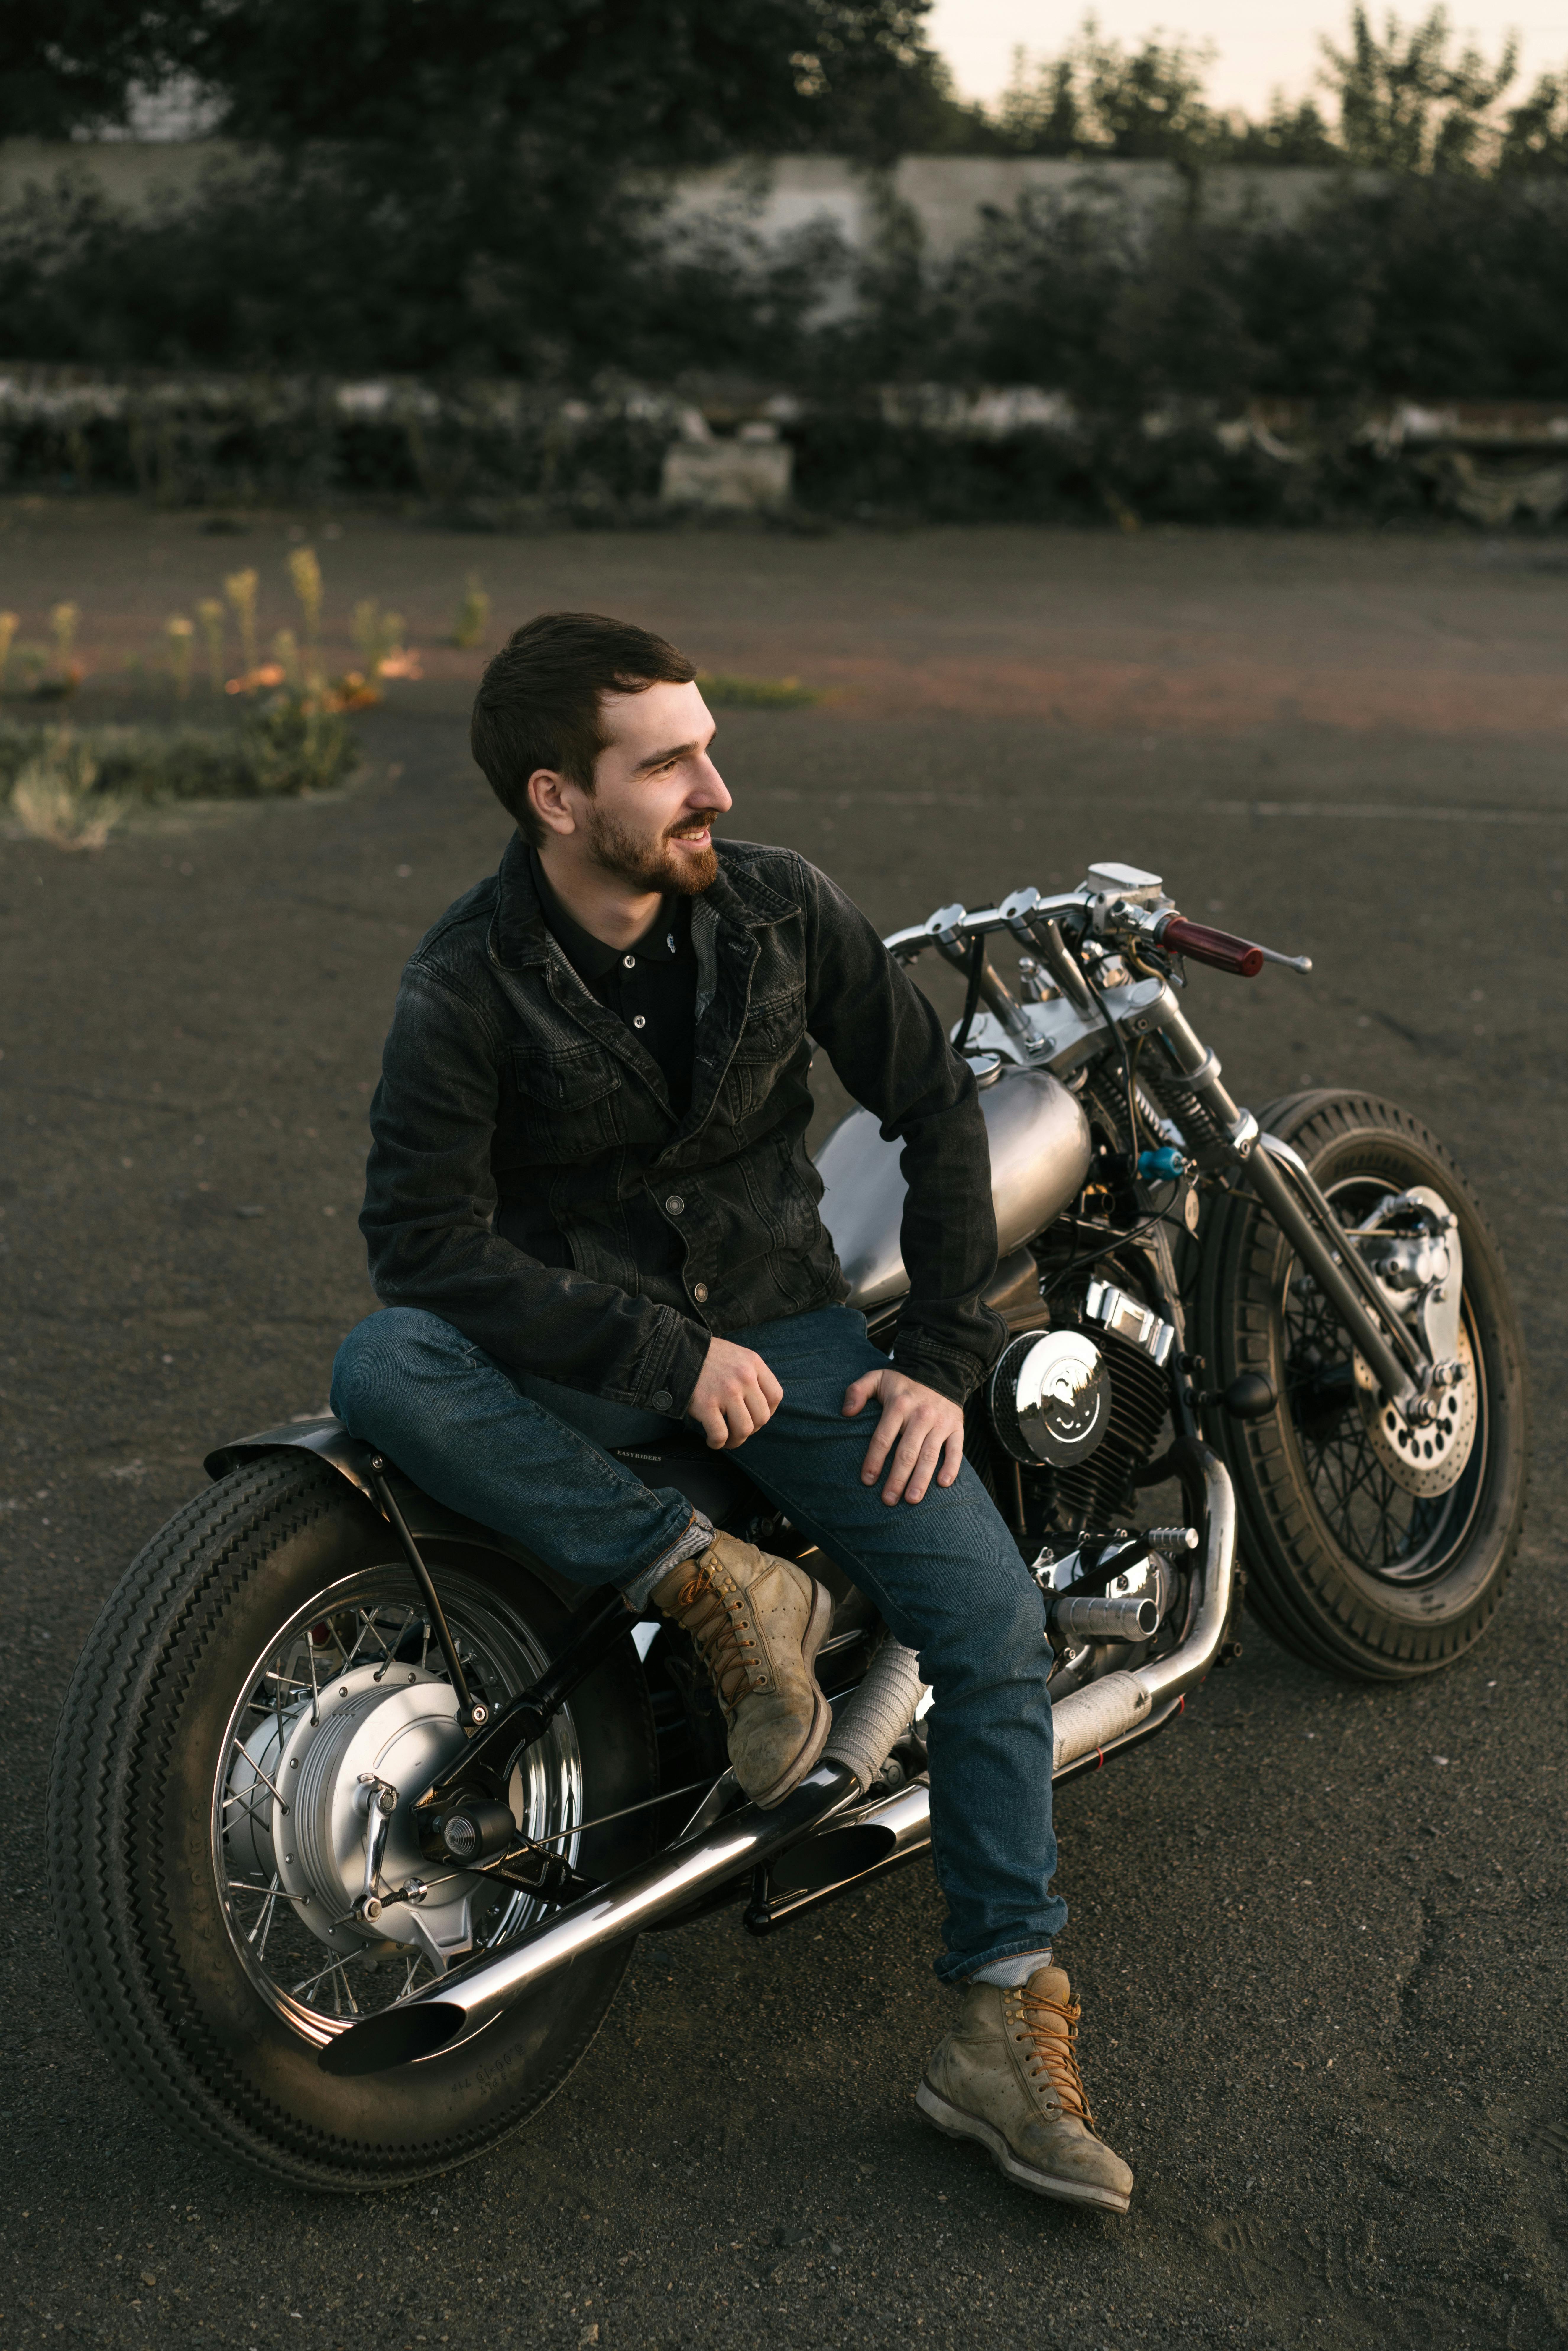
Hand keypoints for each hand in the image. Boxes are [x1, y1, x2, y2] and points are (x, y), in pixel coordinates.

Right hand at [688, 1336, 782, 1450]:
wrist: (676, 1351)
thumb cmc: (707, 1357)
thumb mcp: (736, 1356)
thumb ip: (750, 1374)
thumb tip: (757, 1404)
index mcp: (753, 1363)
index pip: (775, 1396)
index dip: (768, 1412)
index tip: (756, 1416)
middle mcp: (744, 1377)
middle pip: (762, 1417)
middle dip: (752, 1429)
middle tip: (738, 1429)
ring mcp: (726, 1391)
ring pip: (744, 1429)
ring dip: (737, 1440)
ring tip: (727, 1439)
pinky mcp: (706, 1404)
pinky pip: (720, 1435)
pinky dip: (717, 1443)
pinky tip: (712, 1440)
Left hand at [842, 1367, 964, 1504]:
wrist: (940, 1370)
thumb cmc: (903, 1383)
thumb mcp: (877, 1378)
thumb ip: (857, 1390)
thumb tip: (846, 1412)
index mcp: (899, 1405)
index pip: (883, 1438)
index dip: (874, 1461)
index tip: (867, 1481)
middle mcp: (920, 1415)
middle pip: (907, 1452)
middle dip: (897, 1479)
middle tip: (888, 1500)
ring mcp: (940, 1422)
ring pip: (929, 1455)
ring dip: (921, 1479)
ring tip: (911, 1500)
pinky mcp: (956, 1427)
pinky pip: (955, 1450)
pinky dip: (951, 1467)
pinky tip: (943, 1484)